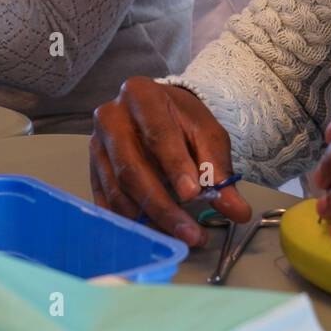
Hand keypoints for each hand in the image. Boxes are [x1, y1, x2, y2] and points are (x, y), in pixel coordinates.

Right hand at [90, 77, 250, 246]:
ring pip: (117, 191)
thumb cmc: (182, 120)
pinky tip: (154, 234)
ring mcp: (96, 145)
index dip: (174, 166)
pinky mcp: (92, 170)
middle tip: (190, 232)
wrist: (155, 111)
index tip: (192, 195)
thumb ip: (219, 169)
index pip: (157, 134)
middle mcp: (110, 117)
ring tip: (180, 236)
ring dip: (148, 220)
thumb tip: (237, 211)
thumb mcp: (207, 134)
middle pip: (131, 169)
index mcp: (141, 95)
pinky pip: (106, 203)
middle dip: (162, 205)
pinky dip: (130, 223)